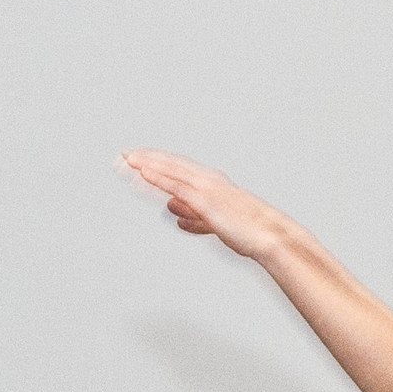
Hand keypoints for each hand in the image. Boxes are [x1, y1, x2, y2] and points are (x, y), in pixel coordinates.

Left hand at [122, 151, 284, 260]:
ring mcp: (205, 188)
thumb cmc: (249, 233)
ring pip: (169, 171)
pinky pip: (176, 185)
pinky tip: (141, 172)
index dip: (156, 163)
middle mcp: (206, 180)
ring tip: (125, 161)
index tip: (138, 160)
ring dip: (146, 165)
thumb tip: (175, 216)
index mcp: (211, 184)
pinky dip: (157, 177)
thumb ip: (194, 219)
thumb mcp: (216, 224)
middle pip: (169, 165)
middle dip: (145, 159)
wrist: (269, 236)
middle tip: (122, 155)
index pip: (177, 169)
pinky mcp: (205, 199)